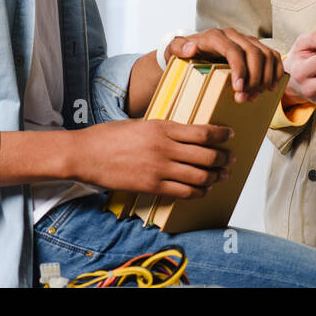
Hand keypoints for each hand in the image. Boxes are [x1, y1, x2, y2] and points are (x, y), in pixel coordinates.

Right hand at [73, 118, 233, 196]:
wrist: (85, 154)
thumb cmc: (109, 136)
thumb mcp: (140, 123)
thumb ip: (163, 129)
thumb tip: (183, 134)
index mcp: (163, 127)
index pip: (203, 132)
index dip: (221, 135)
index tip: (230, 134)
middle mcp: (165, 148)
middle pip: (207, 155)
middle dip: (223, 158)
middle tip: (229, 159)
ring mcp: (159, 169)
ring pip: (199, 176)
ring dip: (215, 176)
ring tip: (222, 175)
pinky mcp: (151, 186)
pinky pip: (184, 192)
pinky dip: (199, 191)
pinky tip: (204, 189)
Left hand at [166, 27, 281, 102]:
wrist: (192, 51)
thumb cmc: (183, 54)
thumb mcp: (172, 50)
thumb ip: (177, 47)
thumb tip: (191, 48)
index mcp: (215, 36)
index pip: (234, 50)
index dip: (240, 69)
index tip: (238, 88)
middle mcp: (233, 35)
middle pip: (254, 53)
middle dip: (253, 78)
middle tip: (244, 98)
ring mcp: (246, 40)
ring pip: (266, 55)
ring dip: (265, 77)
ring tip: (255, 96)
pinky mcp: (255, 48)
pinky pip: (273, 56)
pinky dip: (276, 71)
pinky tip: (271, 87)